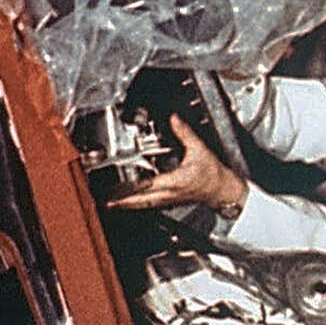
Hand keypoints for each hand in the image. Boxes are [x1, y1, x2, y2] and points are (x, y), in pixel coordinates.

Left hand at [106, 114, 248, 213]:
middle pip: (139, 200)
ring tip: (109, 202)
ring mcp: (168, 200)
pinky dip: (135, 203)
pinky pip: (148, 204)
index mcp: (174, 182)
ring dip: (125, 204)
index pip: (147, 185)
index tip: (115, 189)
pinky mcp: (169, 201)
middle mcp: (168, 194)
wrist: (223, 190)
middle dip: (120, 201)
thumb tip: (174, 119)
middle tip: (102, 200)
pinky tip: (128, 202)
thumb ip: (185, 134)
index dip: (129, 188)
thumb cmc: (213, 175)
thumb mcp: (200, 150)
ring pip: (142, 204)